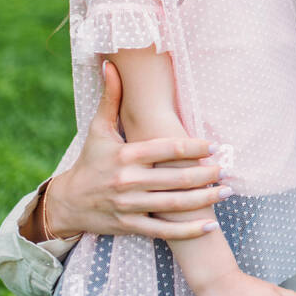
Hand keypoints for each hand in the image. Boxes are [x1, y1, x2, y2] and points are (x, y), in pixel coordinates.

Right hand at [43, 61, 228, 240]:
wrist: (68, 203)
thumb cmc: (90, 161)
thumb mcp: (98, 129)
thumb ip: (111, 98)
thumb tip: (112, 64)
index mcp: (125, 155)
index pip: (165, 149)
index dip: (192, 147)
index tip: (214, 145)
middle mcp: (128, 181)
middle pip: (175, 178)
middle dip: (205, 174)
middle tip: (227, 169)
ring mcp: (129, 206)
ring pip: (174, 205)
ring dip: (203, 200)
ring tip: (227, 192)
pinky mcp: (130, 226)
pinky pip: (164, 231)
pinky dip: (188, 231)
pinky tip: (210, 226)